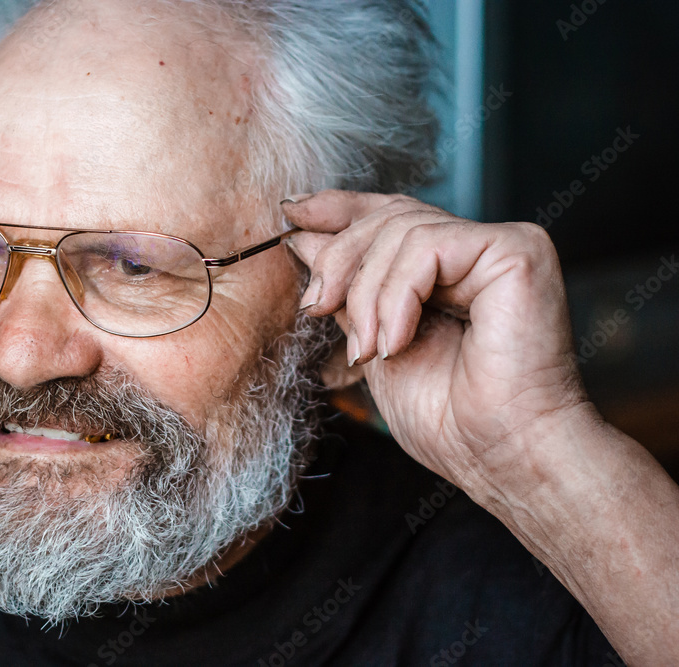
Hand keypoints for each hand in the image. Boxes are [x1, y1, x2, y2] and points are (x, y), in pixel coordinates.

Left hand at [282, 191, 591, 489]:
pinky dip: (397, 295)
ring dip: (367, 295)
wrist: (498, 454)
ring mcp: (499, 246)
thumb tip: (304, 238)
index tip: (291, 214)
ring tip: (368, 350)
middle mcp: (476, 250)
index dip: (338, 209)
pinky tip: (396, 342)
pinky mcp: (517, 250)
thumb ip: (347, 290)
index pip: (388, 215)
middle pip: (387, 217)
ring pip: (401, 230)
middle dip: (338, 260)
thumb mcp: (372, 341)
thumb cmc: (449, 418)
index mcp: (447, 270)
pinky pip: (428, 246)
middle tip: (315, 306)